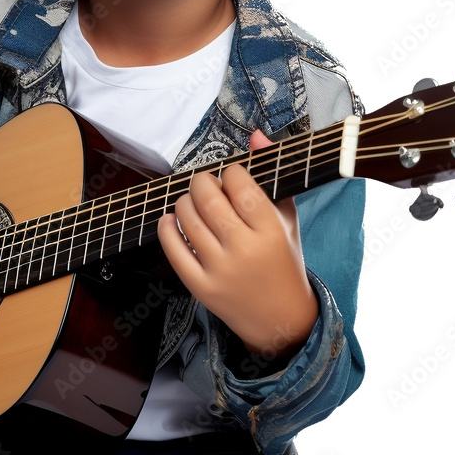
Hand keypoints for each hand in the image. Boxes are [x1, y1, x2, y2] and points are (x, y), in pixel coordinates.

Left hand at [158, 130, 317, 359]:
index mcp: (270, 230)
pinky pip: (172, 248)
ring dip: (185, 200)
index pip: (239, 183)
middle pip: (208, 197)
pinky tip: (172, 219)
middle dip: (202, 180)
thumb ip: (272, 174)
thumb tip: (256, 134)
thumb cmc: (285, 261)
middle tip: (206, 183)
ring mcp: (219, 270)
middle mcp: (244, 249)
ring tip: (193, 201)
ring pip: (187, 217)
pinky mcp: (200, 287)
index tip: (231, 176)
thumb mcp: (287, 219)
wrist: (281, 320)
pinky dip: (167, 227)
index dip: (230, 171)